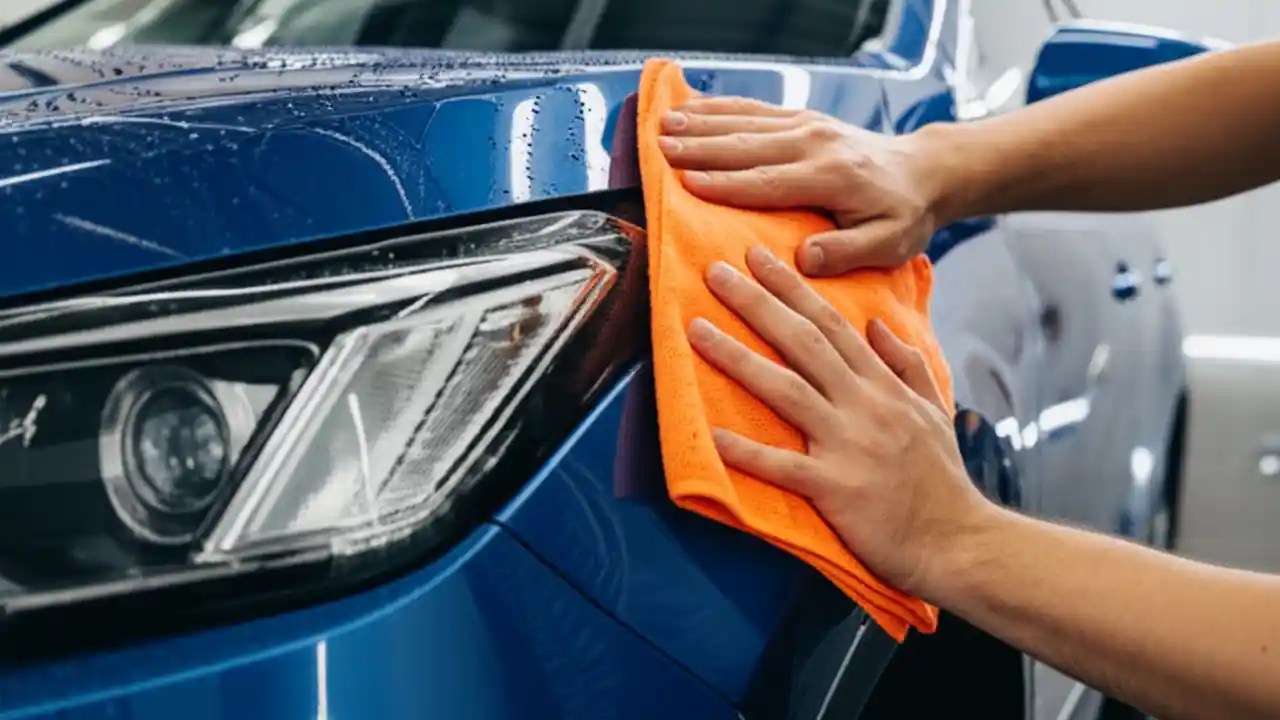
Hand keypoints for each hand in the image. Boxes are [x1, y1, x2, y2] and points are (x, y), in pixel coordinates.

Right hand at [659, 97, 942, 274]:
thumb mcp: (889, 244)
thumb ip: (848, 252)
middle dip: (701, 146)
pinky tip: (690, 108)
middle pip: (747, 145)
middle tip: (660, 149)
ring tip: (663, 125)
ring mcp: (808, 125)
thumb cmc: (903, 215)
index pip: (768, 181)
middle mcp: (815, 143)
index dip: (727, 184)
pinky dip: (720, 108)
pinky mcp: (803, 118)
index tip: (687, 183)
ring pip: (745, 122)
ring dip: (702, 123)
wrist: (925, 172)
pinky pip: (755, 110)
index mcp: (831, 177)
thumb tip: (805, 258)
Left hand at [688, 245, 993, 595]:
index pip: (832, 323)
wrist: (959, 541)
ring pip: (786, 390)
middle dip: (758, 303)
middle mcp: (864, 406)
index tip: (759, 257)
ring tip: (697, 333)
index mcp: (883, 387)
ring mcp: (849, 445)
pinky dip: (748, 451)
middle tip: (716, 273)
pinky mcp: (836, 489)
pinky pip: (783, 466)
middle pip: (803, 342)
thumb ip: (907, 365)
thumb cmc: (941, 481)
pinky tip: (713, 435)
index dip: (793, 288)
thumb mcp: (935, 411)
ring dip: (737, 358)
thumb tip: (877, 325)